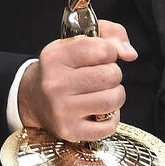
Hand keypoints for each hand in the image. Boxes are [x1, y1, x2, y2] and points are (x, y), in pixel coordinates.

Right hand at [18, 20, 136, 141]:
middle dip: (113, 74)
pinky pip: (110, 125)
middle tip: (101, 77)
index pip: (104, 50)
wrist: (34, 98)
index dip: (110, 52)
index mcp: (55, 56)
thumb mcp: (79, 40)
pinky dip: (112, 117)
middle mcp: (55, 84)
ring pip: (113, 99)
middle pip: (112, 76)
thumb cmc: (63, 67)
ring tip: (103, 92)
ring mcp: (62, 110)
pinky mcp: (71, 131)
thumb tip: (131, 54)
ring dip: (115, 95)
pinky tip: (99, 110)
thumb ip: (111, 34)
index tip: (101, 57)